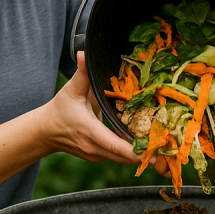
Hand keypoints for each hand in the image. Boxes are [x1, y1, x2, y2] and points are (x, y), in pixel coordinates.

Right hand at [45, 53, 170, 176]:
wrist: (45, 132)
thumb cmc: (59, 110)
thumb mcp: (70, 90)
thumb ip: (82, 73)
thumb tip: (85, 53)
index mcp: (90, 132)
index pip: (115, 145)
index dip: (136, 150)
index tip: (155, 151)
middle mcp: (95, 148)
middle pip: (126, 157)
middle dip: (147, 153)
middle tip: (169, 147)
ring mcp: (98, 155)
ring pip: (125, 160)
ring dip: (143, 154)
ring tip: (164, 147)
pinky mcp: (100, 157)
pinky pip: (120, 157)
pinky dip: (133, 152)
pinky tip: (149, 145)